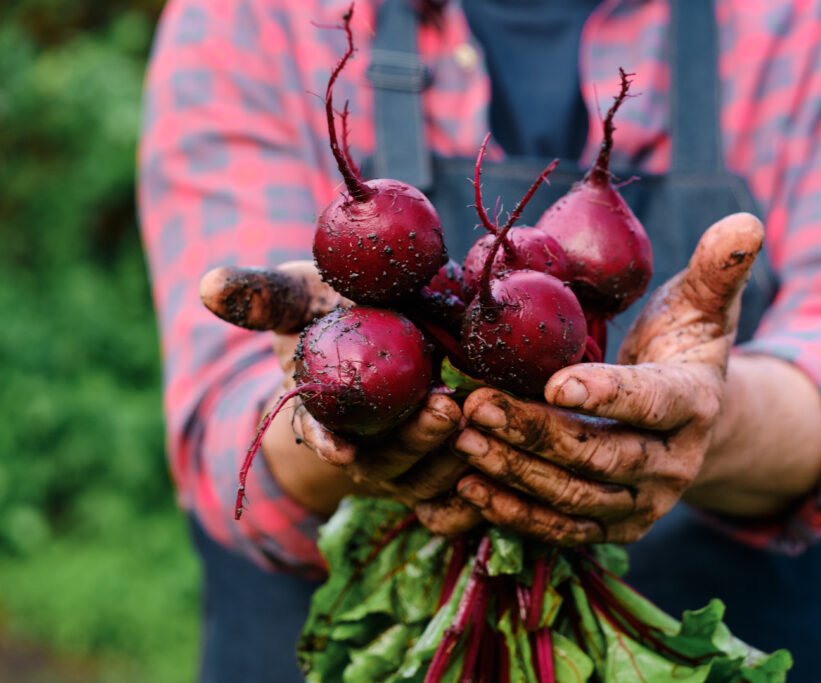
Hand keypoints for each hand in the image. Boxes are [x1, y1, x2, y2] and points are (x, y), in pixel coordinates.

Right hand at [200, 261, 480, 533]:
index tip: (340, 447)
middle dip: (414, 442)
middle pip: (388, 463)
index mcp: (324, 415)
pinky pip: (456, 500)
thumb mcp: (296, 299)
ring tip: (486, 420)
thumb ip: (262, 296)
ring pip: (430, 480)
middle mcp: (364, 449)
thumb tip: (211, 284)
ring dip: (455, 457)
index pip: (319, 435)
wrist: (367, 340)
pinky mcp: (441, 469)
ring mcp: (405, 465)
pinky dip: (475, 493)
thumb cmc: (328, 316)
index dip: (326, 442)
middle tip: (444, 410)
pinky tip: (505, 461)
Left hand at [451, 214, 763, 544]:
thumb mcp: (703, 306)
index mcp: (694, 403)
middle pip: (601, 456)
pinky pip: (564, 531)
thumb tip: (746, 222)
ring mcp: (644, 503)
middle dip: (536, 433)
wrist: (691, 420)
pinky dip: (518, 514)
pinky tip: (472, 487)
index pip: (650, 402)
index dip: (605, 393)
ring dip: (517, 473)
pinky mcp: (614, 527)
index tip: (552, 382)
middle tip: (477, 404)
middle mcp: (674, 463)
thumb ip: (718, 269)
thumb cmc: (683, 348)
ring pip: (576, 499)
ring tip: (465, 439)